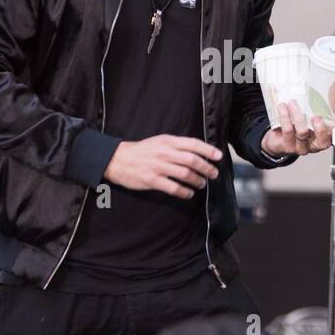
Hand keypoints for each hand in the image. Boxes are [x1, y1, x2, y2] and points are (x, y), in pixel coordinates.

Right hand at [104, 135, 221, 198]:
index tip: (219, 156)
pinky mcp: (152, 180)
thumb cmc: (141, 151)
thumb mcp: (158, 142)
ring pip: (185, 175)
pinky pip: (174, 188)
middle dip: (207, 168)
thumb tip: (197, 152)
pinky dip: (185, 192)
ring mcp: (158, 167)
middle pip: (192, 160)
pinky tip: (189, 193)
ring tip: (202, 184)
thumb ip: (176, 145)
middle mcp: (164, 153)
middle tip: (213, 174)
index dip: (208, 150)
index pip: (193, 144)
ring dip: (198, 180)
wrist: (116, 159)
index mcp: (167, 141)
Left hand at [261, 101, 331, 156]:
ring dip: (297, 115)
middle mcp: (312, 146)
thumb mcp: (308, 119)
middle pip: (321, 142)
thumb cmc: (296, 126)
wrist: (277, 140)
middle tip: (316, 116)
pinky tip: (282, 107)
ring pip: (302, 132)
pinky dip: (285, 116)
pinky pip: (287, 130)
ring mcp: (299, 147)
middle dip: (320, 128)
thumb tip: (320, 90)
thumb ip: (314, 111)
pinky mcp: (286, 145)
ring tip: (292, 102)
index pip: (334, 139)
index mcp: (322, 139)